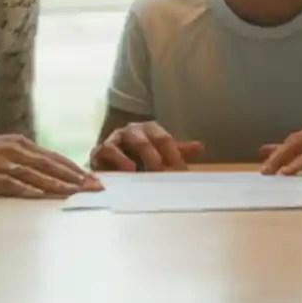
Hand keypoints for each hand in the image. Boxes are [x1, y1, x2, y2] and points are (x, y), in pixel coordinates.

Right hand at [0, 134, 100, 198]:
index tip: (91, 177)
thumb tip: (41, 165)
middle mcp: (13, 150)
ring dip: (57, 184)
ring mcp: (1, 162)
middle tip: (95, 186)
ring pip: (35, 174)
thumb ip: (20, 155)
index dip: (73, 167)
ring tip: (76, 192)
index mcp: (18, 143)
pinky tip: (41, 195)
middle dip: (75, 176)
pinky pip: (11, 184)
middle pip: (50, 165)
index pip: (53, 156)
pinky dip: (28, 190)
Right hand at [90, 121, 204, 171]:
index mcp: (150, 129)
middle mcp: (133, 131)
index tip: (181, 171)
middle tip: (163, 172)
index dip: (174, 154)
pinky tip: (124, 170)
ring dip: (130, 157)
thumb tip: (201, 147)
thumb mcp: (161, 152)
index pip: (164, 139)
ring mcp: (116, 139)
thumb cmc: (140, 154)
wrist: (111, 156)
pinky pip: (107, 152)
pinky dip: (115, 160)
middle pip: (145, 140)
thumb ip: (178, 150)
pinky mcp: (100, 151)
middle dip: (154, 157)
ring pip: (126, 143)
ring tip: (136, 170)